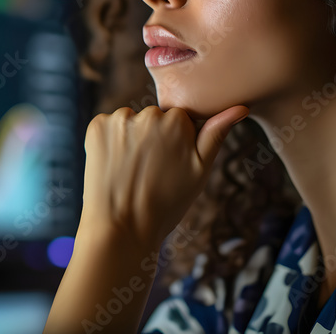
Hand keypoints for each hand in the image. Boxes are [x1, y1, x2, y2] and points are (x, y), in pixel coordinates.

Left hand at [80, 104, 249, 250]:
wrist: (121, 228)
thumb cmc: (166, 203)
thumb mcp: (200, 171)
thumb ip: (216, 134)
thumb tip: (240, 108)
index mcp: (177, 120)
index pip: (180, 120)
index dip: (176, 144)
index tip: (168, 165)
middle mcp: (147, 113)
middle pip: (154, 118)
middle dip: (153, 138)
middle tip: (149, 171)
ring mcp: (118, 119)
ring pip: (130, 122)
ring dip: (130, 138)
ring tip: (130, 171)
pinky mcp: (96, 127)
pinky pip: (108, 126)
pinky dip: (109, 141)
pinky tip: (113, 165)